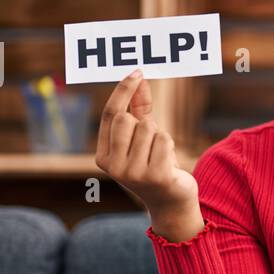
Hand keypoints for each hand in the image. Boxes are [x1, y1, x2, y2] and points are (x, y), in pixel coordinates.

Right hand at [94, 68, 198, 226]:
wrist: (170, 202)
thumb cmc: (154, 164)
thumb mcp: (142, 136)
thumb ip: (139, 108)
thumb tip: (139, 78)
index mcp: (103, 156)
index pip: (110, 114)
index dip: (123, 90)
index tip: (137, 72)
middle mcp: (113, 166)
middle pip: (127, 119)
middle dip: (144, 122)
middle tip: (150, 142)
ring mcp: (133, 173)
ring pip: (148, 128)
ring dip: (159, 136)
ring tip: (160, 155)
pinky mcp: (155, 176)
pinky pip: (164, 140)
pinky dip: (170, 145)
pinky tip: (168, 162)